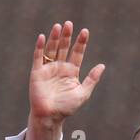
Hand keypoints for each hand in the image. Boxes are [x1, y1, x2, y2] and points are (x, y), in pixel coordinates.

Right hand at [26, 21, 105, 139]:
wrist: (51, 116)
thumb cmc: (67, 107)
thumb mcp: (83, 93)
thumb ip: (92, 79)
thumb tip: (102, 65)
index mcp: (71, 71)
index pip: (77, 53)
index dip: (81, 43)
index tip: (85, 32)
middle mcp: (60, 67)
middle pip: (64, 48)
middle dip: (67, 36)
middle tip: (70, 23)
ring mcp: (48, 68)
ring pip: (52, 49)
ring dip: (55, 38)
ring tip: (59, 26)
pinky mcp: (37, 71)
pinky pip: (38, 57)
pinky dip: (39, 47)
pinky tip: (42, 37)